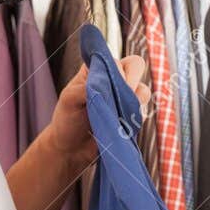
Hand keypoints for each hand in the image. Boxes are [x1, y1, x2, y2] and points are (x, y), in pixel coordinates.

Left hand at [45, 52, 151, 170]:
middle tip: (120, 102)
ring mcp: (123, 96)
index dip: (119, 73)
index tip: (110, 90)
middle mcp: (112, 78)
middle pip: (137, 67)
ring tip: (117, 116)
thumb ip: (87, 87)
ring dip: (134, 103)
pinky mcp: (129, 114)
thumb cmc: (66, 120)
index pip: (118, 61)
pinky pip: (142, 110)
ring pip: (143, 90)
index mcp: (97, 69)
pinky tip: (120, 125)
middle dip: (133, 83)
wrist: (71, 148)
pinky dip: (135, 117)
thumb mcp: (70, 99)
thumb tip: (106, 84)